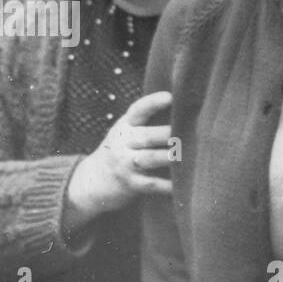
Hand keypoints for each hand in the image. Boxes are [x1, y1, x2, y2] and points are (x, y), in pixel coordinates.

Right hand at [64, 91, 174, 228]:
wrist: (92, 180)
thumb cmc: (119, 151)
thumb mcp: (125, 132)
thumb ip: (146, 122)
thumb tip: (182, 110)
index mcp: (125, 126)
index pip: (138, 110)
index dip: (153, 103)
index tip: (170, 97)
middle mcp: (123, 143)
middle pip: (147, 136)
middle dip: (168, 134)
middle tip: (190, 132)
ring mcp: (125, 164)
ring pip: (150, 158)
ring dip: (169, 157)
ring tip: (186, 155)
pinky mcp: (130, 184)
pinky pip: (151, 184)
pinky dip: (167, 185)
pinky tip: (181, 183)